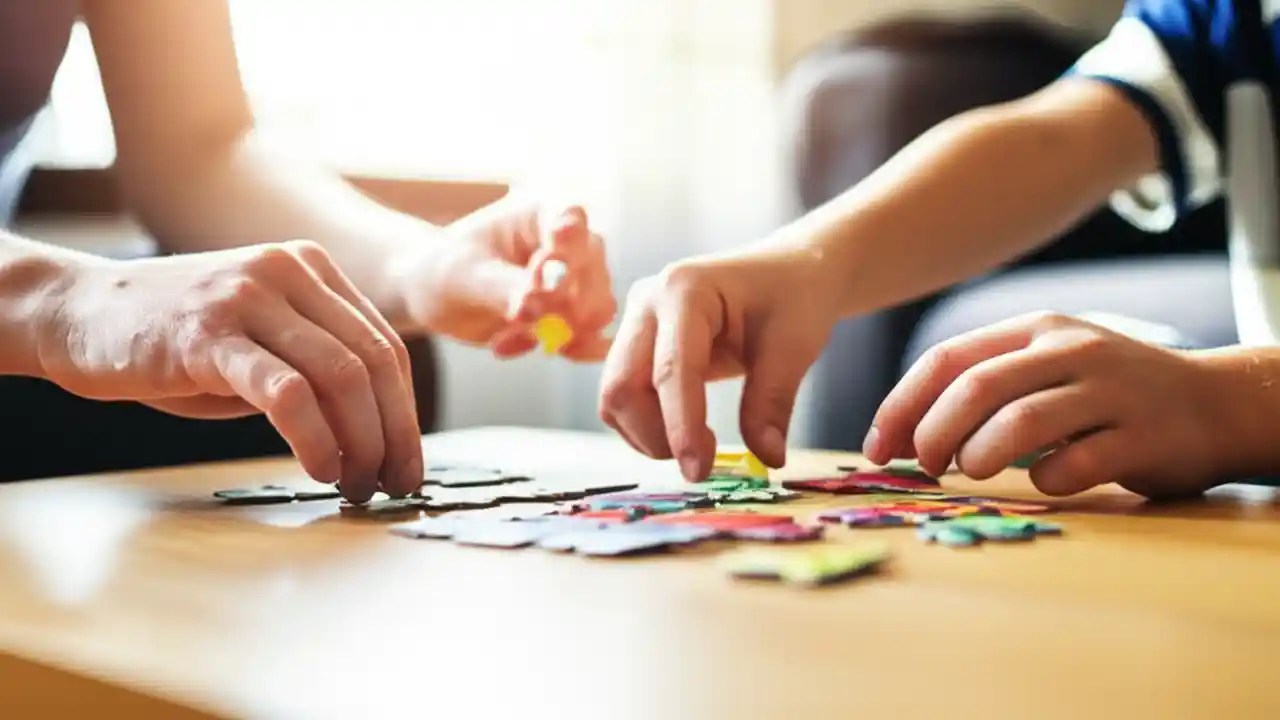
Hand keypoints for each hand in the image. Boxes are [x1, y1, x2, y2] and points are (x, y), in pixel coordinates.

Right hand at [38, 241, 420, 502]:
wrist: (77, 313)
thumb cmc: (175, 341)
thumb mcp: (261, 340)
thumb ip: (315, 368)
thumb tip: (378, 436)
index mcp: (310, 269)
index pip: (386, 347)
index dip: (405, 415)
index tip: (408, 465)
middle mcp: (288, 271)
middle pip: (374, 361)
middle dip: (394, 435)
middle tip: (392, 485)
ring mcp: (248, 296)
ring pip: (340, 375)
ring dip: (361, 443)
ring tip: (356, 485)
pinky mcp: (208, 334)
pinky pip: (286, 390)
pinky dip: (316, 437)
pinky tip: (320, 468)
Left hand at [395, 195, 615, 359]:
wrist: (443, 301)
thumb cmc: (448, 271)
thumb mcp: (466, 277)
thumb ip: (504, 288)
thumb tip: (537, 306)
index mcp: (542, 214)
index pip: (571, 219)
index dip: (570, 242)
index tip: (551, 261)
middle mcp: (570, 245)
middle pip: (593, 268)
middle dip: (571, 300)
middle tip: (532, 319)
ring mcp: (576, 281)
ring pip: (598, 307)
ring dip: (562, 332)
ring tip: (507, 339)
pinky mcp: (574, 316)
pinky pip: (592, 336)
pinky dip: (566, 350)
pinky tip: (521, 347)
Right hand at [598, 245, 841, 479]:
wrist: (788, 270)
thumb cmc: (794, 296)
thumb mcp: (794, 347)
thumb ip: (772, 402)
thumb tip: (767, 458)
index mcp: (685, 290)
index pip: (671, 371)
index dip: (681, 427)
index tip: (700, 472)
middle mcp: (647, 302)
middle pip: (622, 386)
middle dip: (655, 435)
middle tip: (705, 460)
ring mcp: (636, 322)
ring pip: (616, 397)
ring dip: (649, 434)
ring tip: (702, 442)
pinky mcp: (637, 344)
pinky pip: (625, 397)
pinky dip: (648, 425)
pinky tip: (688, 427)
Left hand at [864, 312, 1227, 497]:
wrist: (1214, 402)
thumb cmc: (1105, 393)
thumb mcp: (1044, 367)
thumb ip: (981, 388)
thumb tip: (898, 435)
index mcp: (1033, 329)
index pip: (946, 360)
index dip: (901, 406)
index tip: (878, 449)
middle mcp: (1069, 350)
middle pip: (976, 388)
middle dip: (932, 433)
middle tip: (925, 467)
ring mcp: (1109, 390)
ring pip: (1021, 422)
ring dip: (980, 456)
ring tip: (973, 472)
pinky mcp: (1143, 436)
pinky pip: (1075, 464)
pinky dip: (1045, 481)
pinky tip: (1045, 483)